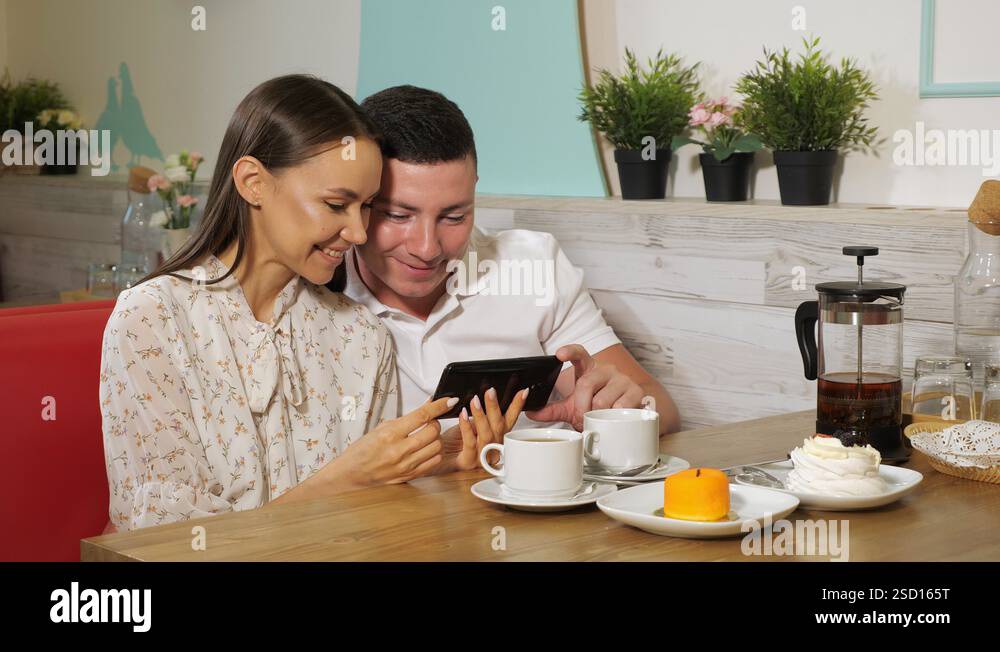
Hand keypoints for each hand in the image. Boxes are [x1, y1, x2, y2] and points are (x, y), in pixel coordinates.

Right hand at [330, 396, 456, 487]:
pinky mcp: (410, 476)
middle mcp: (399, 450)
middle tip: (429, 422)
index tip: (449, 400)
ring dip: (436, 438)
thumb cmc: (363, 450)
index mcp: (389, 434)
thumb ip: (406, 419)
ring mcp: (406, 465)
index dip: (439, 406)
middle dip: (435, 423)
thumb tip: (427, 405)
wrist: (351, 474)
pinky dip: (434, 452)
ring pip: (437, 446)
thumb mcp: (380, 427)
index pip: (421, 415)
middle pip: (433, 431)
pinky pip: (434, 461)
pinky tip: (426, 449)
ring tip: (426, 437)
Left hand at [443, 386, 528, 470]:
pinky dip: (467, 427)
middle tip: (490, 392)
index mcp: (495, 438)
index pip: (510, 421)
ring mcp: (481, 457)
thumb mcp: (470, 422)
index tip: (522, 392)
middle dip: (495, 407)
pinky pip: (470, 443)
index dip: (517, 407)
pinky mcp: (468, 462)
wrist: (435, 458)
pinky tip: (463, 415)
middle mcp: (492, 449)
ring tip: (475, 401)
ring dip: (481, 416)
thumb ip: (480, 413)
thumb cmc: (452, 442)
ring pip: (486, 435)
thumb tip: (484, 393)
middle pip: (498, 427)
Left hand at [526, 344, 644, 429]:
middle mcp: (606, 370)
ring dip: (596, 416)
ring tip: (597, 421)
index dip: (569, 351)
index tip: (559, 353)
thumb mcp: (572, 407)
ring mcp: (622, 379)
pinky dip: (612, 418)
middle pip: (586, 384)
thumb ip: (552, 409)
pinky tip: (613, 419)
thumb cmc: (597, 406)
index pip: (579, 353)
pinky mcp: (636, 391)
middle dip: (580, 407)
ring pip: (602, 399)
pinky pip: (620, 407)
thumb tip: (530, 412)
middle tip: (581, 418)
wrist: (626, 414)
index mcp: (588, 369)